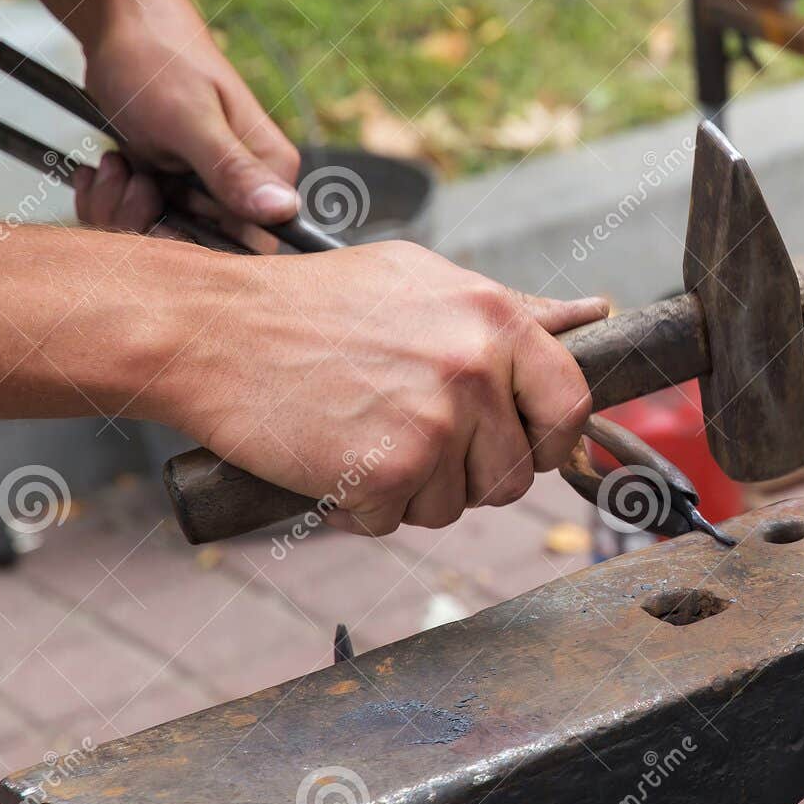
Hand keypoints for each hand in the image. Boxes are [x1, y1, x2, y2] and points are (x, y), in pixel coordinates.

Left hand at [71, 2, 299, 249]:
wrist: (120, 22)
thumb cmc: (157, 59)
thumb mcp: (189, 119)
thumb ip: (233, 169)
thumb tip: (283, 211)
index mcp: (270, 171)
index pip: (252, 245)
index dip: (199, 240)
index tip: (161, 209)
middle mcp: (244, 184)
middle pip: (201, 245)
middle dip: (148, 221)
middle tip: (129, 175)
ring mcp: (205, 185)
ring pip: (162, 233)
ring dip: (121, 205)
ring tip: (116, 162)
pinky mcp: (171, 182)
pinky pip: (138, 215)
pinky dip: (111, 196)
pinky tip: (107, 164)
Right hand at [155, 241, 607, 534]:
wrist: (211, 330)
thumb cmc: (313, 306)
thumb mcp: (423, 280)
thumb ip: (510, 310)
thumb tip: (593, 316)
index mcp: (494, 317)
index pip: (571, 403)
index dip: (554, 440)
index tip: (529, 447)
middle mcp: (475, 368)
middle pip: (516, 472)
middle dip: (471, 474)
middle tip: (415, 443)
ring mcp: (434, 424)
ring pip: (458, 505)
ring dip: (415, 492)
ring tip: (365, 437)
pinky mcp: (388, 473)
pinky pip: (396, 522)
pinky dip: (361, 508)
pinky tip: (332, 460)